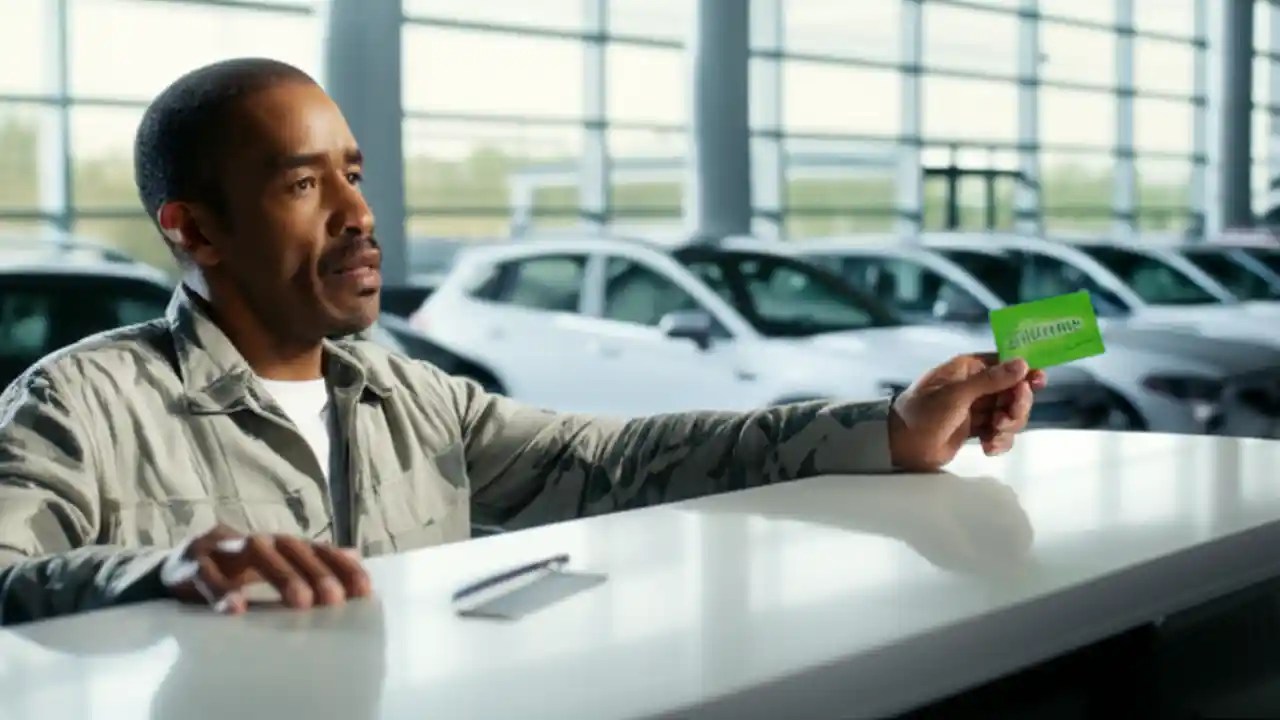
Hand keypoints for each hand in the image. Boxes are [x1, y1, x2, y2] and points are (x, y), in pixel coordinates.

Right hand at [159, 525, 372, 614]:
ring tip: (300, 602)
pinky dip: (221, 591)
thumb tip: (355, 555)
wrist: (175, 566)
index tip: (364, 590)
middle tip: (334, 599)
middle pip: (290, 548)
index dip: (341, 566)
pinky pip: (207, 575)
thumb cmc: (234, 568)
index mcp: (278, 544)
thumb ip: (312, 560)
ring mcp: (223, 549)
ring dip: (280, 575)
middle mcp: (256, 541)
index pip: (316, 549)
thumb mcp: (275, 563)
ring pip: (255, 553)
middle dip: (315, 572)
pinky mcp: (192, 565)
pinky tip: (234, 610)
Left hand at [888, 354, 1046, 471]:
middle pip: (1014, 390)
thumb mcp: (956, 395)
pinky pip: (1000, 432)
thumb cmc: (923, 413)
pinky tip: (988, 449)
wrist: (901, 446)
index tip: (1039, 380)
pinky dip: (999, 441)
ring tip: (993, 436)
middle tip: (1005, 419)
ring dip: (1009, 426)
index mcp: (967, 368)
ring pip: (1010, 413)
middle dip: (1016, 406)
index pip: (1005, 362)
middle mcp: (974, 385)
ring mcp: (976, 408)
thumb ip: (990, 381)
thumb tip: (1023, 363)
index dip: (1025, 370)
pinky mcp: (975, 429)